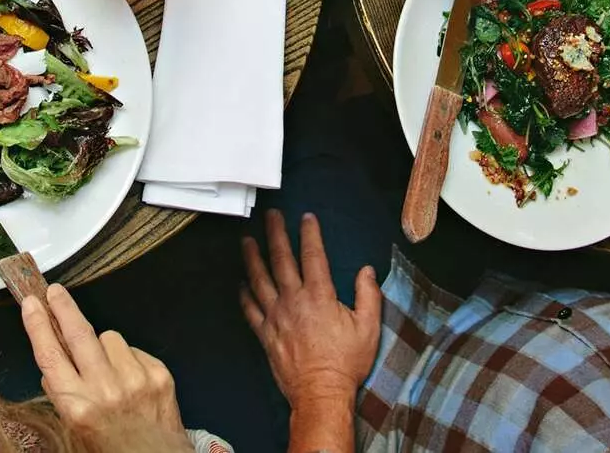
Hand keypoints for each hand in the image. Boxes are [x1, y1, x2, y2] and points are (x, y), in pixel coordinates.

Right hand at [21, 283, 193, 451]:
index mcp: (79, 407)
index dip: (38, 326)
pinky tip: (131, 379)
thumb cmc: (113, 449)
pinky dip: (129, 358)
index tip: (32, 305)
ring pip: (110, 337)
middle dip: (64, 308)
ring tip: (110, 372)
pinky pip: (134, 349)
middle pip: (78, 334)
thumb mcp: (76, 429)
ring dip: (105, 347)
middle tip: (56, 292)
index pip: (51, 356)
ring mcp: (134, 380)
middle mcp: (105, 390)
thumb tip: (53, 366)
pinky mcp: (158, 374)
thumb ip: (64, 395)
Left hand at [240, 211, 380, 411]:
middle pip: (280, 260)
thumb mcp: (369, 328)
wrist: (321, 393)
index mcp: (320, 296)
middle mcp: (294, 301)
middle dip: (275, 234)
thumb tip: (368, 271)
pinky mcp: (266, 334)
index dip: (309, 234)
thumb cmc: (346, 363)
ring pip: (259, 280)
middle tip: (270, 216)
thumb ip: (368, 295)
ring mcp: (276, 317)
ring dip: (252, 257)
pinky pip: (250, 309)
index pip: (313, 256)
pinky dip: (244, 294)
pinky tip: (240, 283)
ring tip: (246, 240)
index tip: (306, 218)